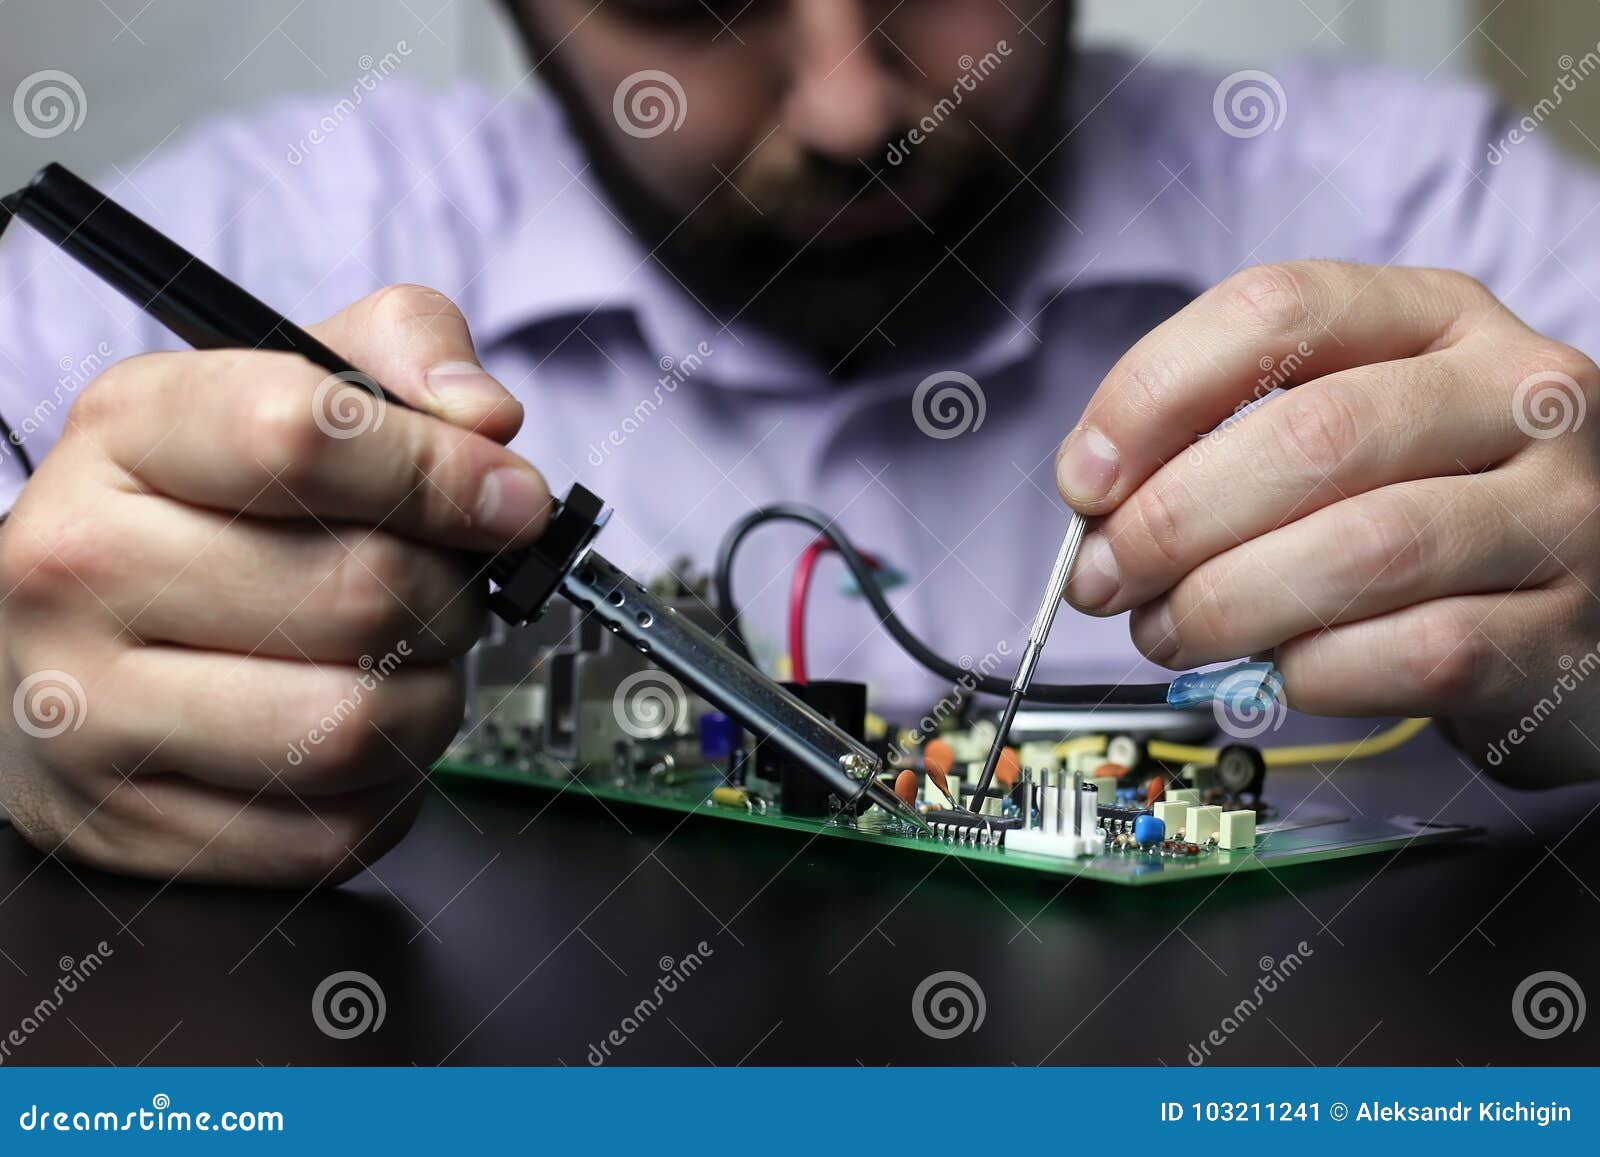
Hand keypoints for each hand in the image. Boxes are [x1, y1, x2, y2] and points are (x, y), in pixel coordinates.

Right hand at [0, 285, 548, 882]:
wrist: (55, 651)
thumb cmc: (198, 515)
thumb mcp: (281, 384)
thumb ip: (401, 353)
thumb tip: (485, 420)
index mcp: (125, 433)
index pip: (303, 434)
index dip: (442, 470)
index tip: (509, 498)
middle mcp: (82, 570)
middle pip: (361, 590)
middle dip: (450, 596)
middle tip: (443, 589)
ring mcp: (92, 713)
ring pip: (357, 724)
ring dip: (430, 698)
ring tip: (406, 665)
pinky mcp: (139, 828)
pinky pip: (338, 829)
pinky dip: (391, 786)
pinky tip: (361, 736)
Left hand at [1055, 260, 1599, 783]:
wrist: (1588, 607)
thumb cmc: (1431, 506)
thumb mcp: (1348, 429)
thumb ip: (1230, 437)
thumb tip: (1098, 497)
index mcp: (1437, 315)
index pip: (1277, 309)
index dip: (1154, 393)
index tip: (1086, 479)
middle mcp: (1514, 394)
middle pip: (1312, 435)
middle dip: (1172, 520)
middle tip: (1105, 580)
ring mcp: (1558, 511)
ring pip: (1361, 549)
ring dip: (1224, 605)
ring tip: (1168, 632)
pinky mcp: (1564, 629)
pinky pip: (1414, 651)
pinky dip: (1312, 671)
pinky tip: (1277, 672)